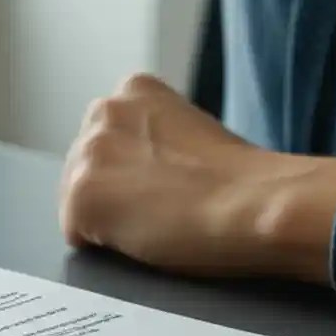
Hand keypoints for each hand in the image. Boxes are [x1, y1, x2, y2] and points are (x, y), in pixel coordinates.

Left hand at [59, 74, 335, 282]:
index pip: (107, 140)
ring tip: (159, 219)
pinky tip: (145, 236)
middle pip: (85, 167)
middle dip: (113, 190)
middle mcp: (101, 112)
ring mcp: (86, 154)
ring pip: (78, 200)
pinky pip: (78, 235)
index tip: (168, 180)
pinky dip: (105, 246)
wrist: (257, 203)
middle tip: (164, 205)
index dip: (135, 170)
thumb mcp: (189, 129)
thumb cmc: (241, 180)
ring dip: (108, 217)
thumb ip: (152, 136)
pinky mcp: (79, 196)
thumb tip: (133, 168)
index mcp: (133, 89)